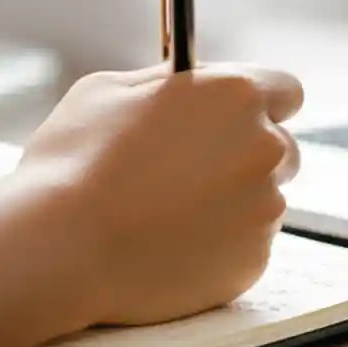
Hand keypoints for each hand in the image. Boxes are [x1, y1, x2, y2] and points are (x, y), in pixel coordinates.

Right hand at [20, 62, 302, 324]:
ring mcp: (263, 209)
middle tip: (191, 168)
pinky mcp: (252, 262)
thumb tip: (182, 89)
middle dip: (244, 154)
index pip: (285, 89)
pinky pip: (244, 245)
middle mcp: (264, 149)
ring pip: (260, 199)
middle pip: (279, 148)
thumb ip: (164, 84)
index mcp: (235, 95)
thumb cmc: (75, 161)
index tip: (234, 116)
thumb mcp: (109, 90)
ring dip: (228, 202)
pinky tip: (167, 243)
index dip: (258, 102)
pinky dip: (216, 245)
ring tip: (164, 212)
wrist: (62, 248)